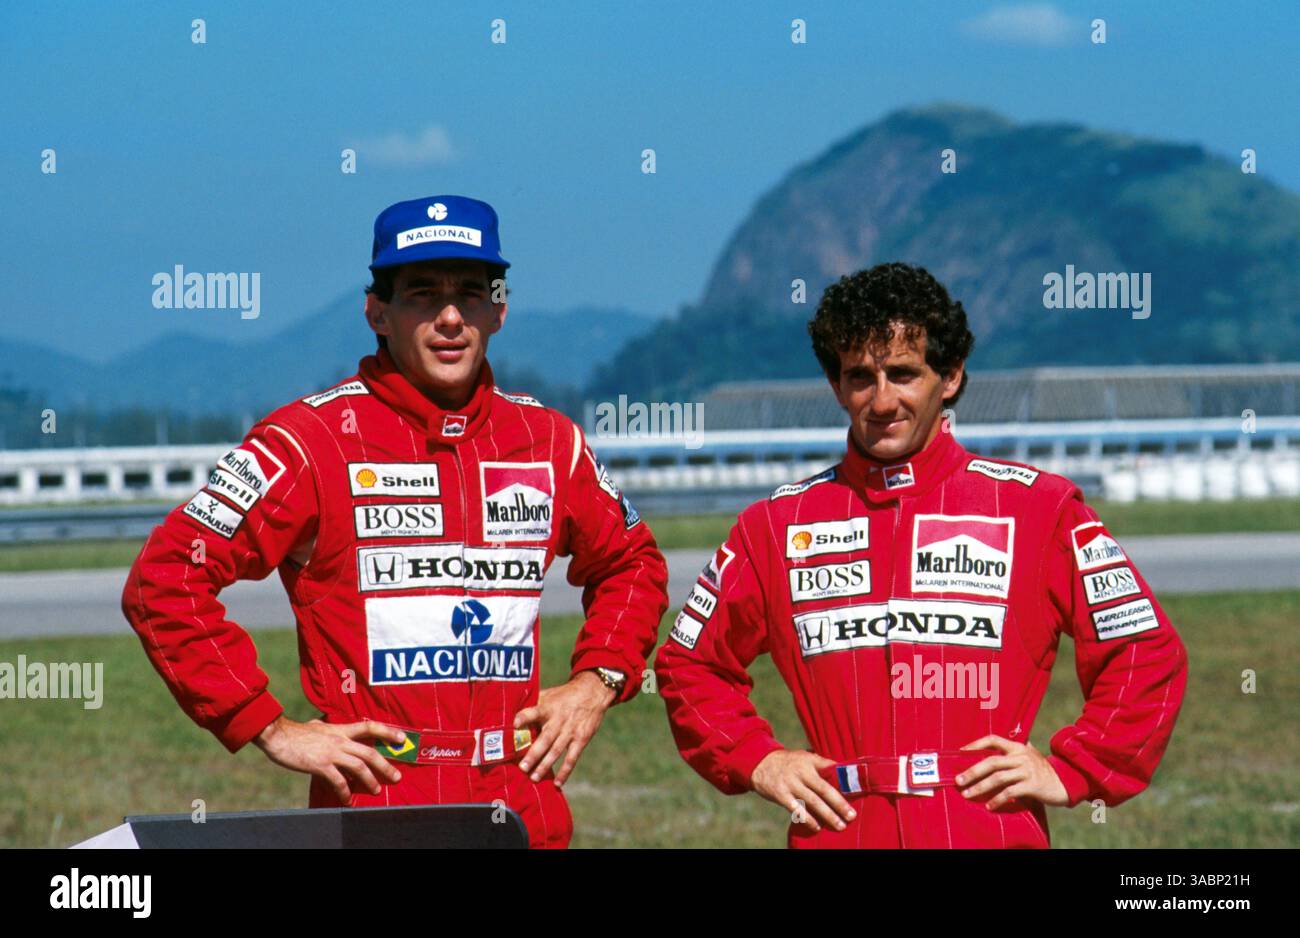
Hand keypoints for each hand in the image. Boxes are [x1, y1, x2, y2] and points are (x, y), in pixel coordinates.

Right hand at [253, 716, 405, 803]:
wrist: (278, 735)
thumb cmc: (296, 732)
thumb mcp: (317, 726)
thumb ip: (327, 728)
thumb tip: (326, 726)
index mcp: (341, 729)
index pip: (370, 727)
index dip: (388, 731)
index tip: (402, 738)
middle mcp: (340, 740)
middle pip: (370, 753)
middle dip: (386, 766)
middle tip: (396, 777)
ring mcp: (331, 752)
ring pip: (359, 767)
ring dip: (370, 781)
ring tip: (376, 790)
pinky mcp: (320, 765)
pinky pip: (338, 781)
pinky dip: (345, 792)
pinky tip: (347, 800)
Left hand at [514, 671, 615, 786]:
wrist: (592, 692)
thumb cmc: (564, 695)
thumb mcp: (548, 695)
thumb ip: (533, 705)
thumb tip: (510, 715)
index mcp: (548, 708)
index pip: (534, 712)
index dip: (524, 717)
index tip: (514, 724)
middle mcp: (558, 720)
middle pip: (545, 739)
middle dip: (533, 754)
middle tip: (522, 767)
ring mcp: (570, 731)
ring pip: (556, 751)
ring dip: (545, 765)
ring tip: (534, 777)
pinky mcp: (581, 739)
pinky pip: (572, 757)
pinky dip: (565, 771)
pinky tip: (558, 783)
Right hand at [750, 749, 856, 832]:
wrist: (759, 762)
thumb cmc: (788, 763)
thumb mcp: (803, 757)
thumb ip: (820, 765)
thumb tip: (844, 774)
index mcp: (810, 760)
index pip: (831, 768)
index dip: (844, 778)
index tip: (858, 789)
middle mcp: (801, 771)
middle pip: (824, 789)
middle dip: (839, 803)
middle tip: (851, 816)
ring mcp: (790, 783)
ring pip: (812, 801)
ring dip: (827, 815)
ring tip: (840, 825)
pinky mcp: (780, 794)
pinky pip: (796, 809)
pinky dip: (807, 819)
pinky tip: (817, 827)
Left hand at [957, 735, 1069, 809]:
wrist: (1066, 782)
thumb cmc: (1041, 770)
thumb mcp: (1029, 755)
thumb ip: (1012, 751)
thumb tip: (987, 751)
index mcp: (1018, 747)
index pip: (993, 739)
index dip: (976, 743)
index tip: (961, 752)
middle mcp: (1021, 756)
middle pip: (991, 761)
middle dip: (972, 771)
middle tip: (958, 780)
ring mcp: (1027, 770)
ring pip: (998, 778)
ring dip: (980, 787)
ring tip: (968, 794)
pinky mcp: (1032, 785)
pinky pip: (1010, 792)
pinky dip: (998, 800)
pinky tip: (989, 806)